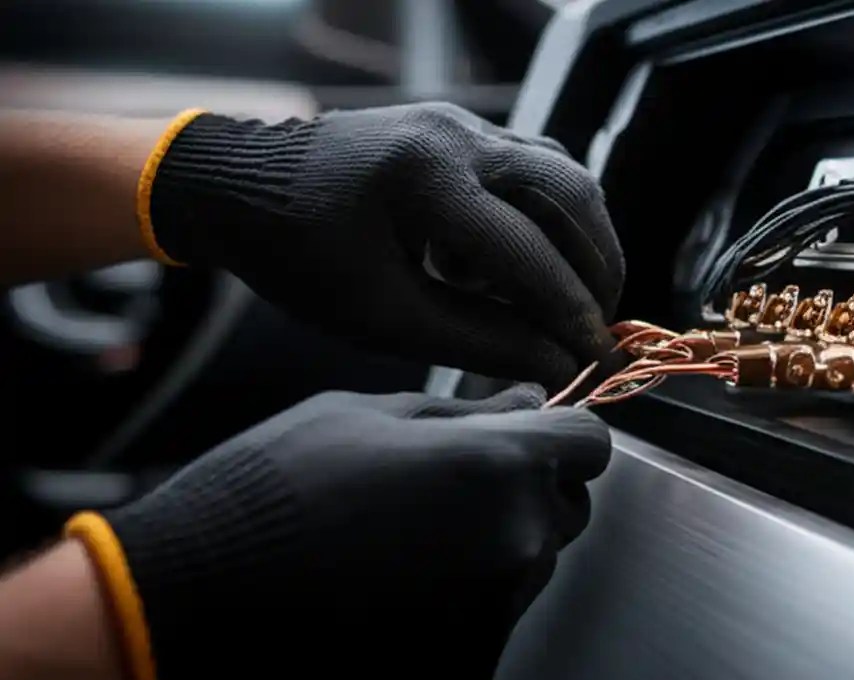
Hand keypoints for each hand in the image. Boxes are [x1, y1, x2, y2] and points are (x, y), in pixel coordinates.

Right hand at [67, 385, 611, 679]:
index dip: (560, 431)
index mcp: (498, 468)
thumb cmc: (273, 489)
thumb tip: (523, 405)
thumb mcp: (367, 415)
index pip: (589, 443)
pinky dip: (461, 602)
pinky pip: (491, 620)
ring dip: (493, 546)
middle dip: (527, 487)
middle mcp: (513, 545)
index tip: (530, 433)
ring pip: (529, 565)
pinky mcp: (465, 670)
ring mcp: (493, 616)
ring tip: (408, 538)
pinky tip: (394, 588)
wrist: (194, 597)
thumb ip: (465, 412)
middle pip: (565, 506)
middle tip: (451, 483)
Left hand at [146, 104, 624, 387]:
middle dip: (597, 270)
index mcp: (425, 179)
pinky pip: (536, 168)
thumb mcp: (381, 316)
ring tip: (565, 302)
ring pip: (564, 176)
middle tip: (594, 330)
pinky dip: (548, 220)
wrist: (240, 185)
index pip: (529, 253)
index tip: (597, 362)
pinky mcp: (463, 129)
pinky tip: (519, 265)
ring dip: (580, 242)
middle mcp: (457, 135)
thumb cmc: (296, 256)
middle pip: (572, 195)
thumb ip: (477, 342)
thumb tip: (556, 366)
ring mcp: (464, 123)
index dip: (572, 315)